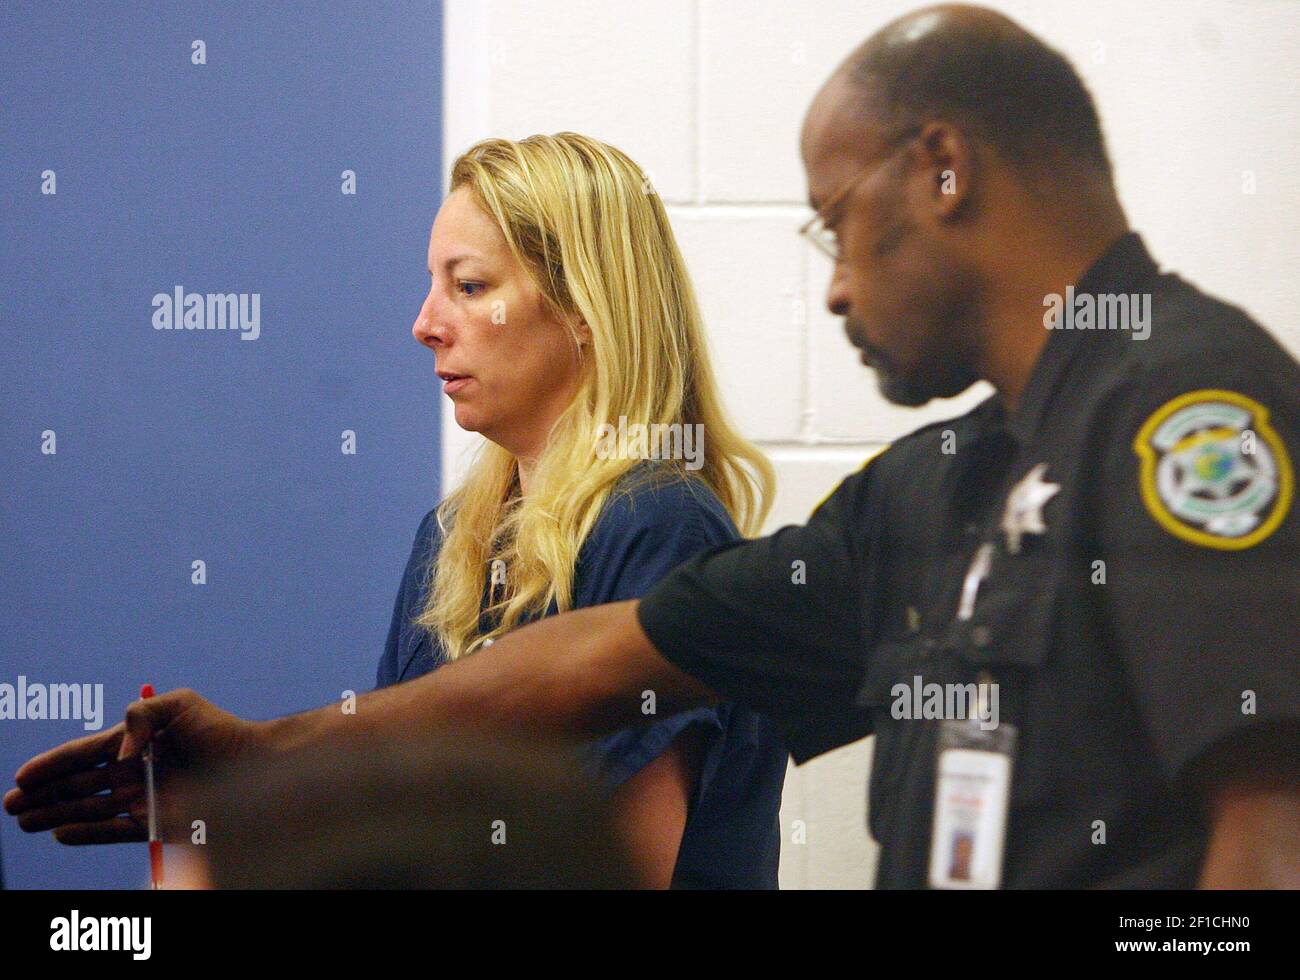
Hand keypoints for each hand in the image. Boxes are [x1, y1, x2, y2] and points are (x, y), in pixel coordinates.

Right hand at [3, 688, 262, 844]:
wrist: (254, 764)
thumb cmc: (221, 730)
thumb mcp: (181, 704)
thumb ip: (142, 714)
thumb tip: (118, 750)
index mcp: (136, 743)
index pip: (86, 754)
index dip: (53, 765)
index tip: (23, 775)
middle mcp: (134, 773)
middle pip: (79, 785)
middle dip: (44, 794)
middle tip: (12, 804)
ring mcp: (142, 799)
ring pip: (89, 809)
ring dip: (55, 814)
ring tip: (25, 820)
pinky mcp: (155, 824)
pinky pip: (113, 831)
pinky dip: (87, 834)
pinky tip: (61, 833)